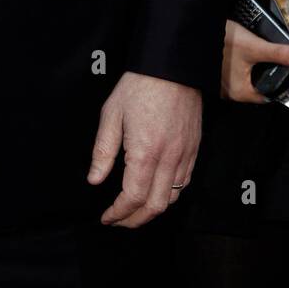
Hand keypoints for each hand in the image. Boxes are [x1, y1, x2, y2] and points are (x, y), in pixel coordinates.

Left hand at [87, 71, 201, 227]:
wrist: (172, 66)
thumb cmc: (139, 86)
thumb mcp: (111, 114)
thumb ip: (103, 151)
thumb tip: (94, 179)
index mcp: (145, 151)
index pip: (133, 197)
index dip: (118, 213)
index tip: (107, 217)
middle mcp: (168, 158)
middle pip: (155, 206)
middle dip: (135, 220)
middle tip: (118, 221)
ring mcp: (185, 154)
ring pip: (173, 198)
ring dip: (153, 210)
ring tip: (135, 211)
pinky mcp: (194, 148)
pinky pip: (185, 181)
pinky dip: (171, 194)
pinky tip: (157, 191)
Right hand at [221, 18, 288, 103]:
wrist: (189, 37)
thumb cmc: (219, 46)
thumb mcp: (251, 46)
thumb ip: (276, 53)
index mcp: (242, 92)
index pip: (270, 94)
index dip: (282, 83)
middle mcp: (231, 92)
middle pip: (259, 84)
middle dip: (269, 71)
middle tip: (281, 57)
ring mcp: (221, 83)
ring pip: (246, 77)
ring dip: (255, 66)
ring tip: (266, 51)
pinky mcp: (215, 73)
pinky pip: (235, 71)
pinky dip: (243, 62)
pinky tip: (246, 49)